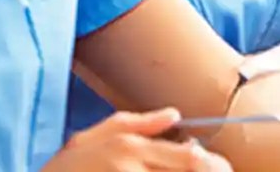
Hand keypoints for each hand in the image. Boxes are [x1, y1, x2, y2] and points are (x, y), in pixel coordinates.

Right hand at [43, 109, 230, 171]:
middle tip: (210, 169)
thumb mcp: (92, 138)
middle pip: (190, 171)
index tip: (214, 165)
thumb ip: (137, 123)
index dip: (210, 164)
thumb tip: (174, 114)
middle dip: (205, 171)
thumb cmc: (65, 169)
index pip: (191, 159)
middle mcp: (132, 170)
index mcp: (129, 148)